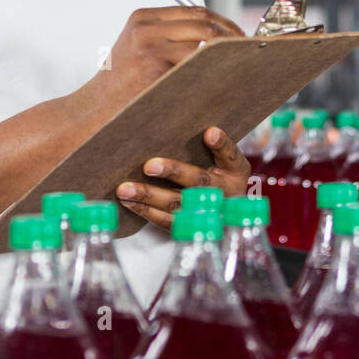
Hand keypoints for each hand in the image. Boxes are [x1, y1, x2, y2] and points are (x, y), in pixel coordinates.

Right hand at [85, 6, 244, 109]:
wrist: (90, 114)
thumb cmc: (119, 90)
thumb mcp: (136, 53)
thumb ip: (168, 41)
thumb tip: (217, 41)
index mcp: (143, 17)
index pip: (195, 11)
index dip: (223, 22)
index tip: (240, 37)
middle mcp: (146, 25)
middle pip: (204, 20)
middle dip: (232, 34)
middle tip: (249, 52)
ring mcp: (151, 44)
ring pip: (205, 40)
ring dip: (228, 52)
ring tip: (243, 65)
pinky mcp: (156, 65)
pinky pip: (198, 61)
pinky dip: (217, 68)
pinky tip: (228, 79)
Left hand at [116, 126, 251, 229]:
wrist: (228, 216)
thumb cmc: (222, 179)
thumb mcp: (228, 163)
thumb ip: (217, 146)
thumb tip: (207, 131)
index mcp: (233, 173)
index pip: (230, 155)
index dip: (221, 144)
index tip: (209, 133)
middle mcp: (221, 194)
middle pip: (197, 182)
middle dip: (173, 172)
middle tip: (149, 165)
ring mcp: (204, 214)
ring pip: (176, 205)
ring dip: (149, 196)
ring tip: (125, 189)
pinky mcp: (187, 228)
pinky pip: (165, 221)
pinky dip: (145, 211)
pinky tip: (128, 202)